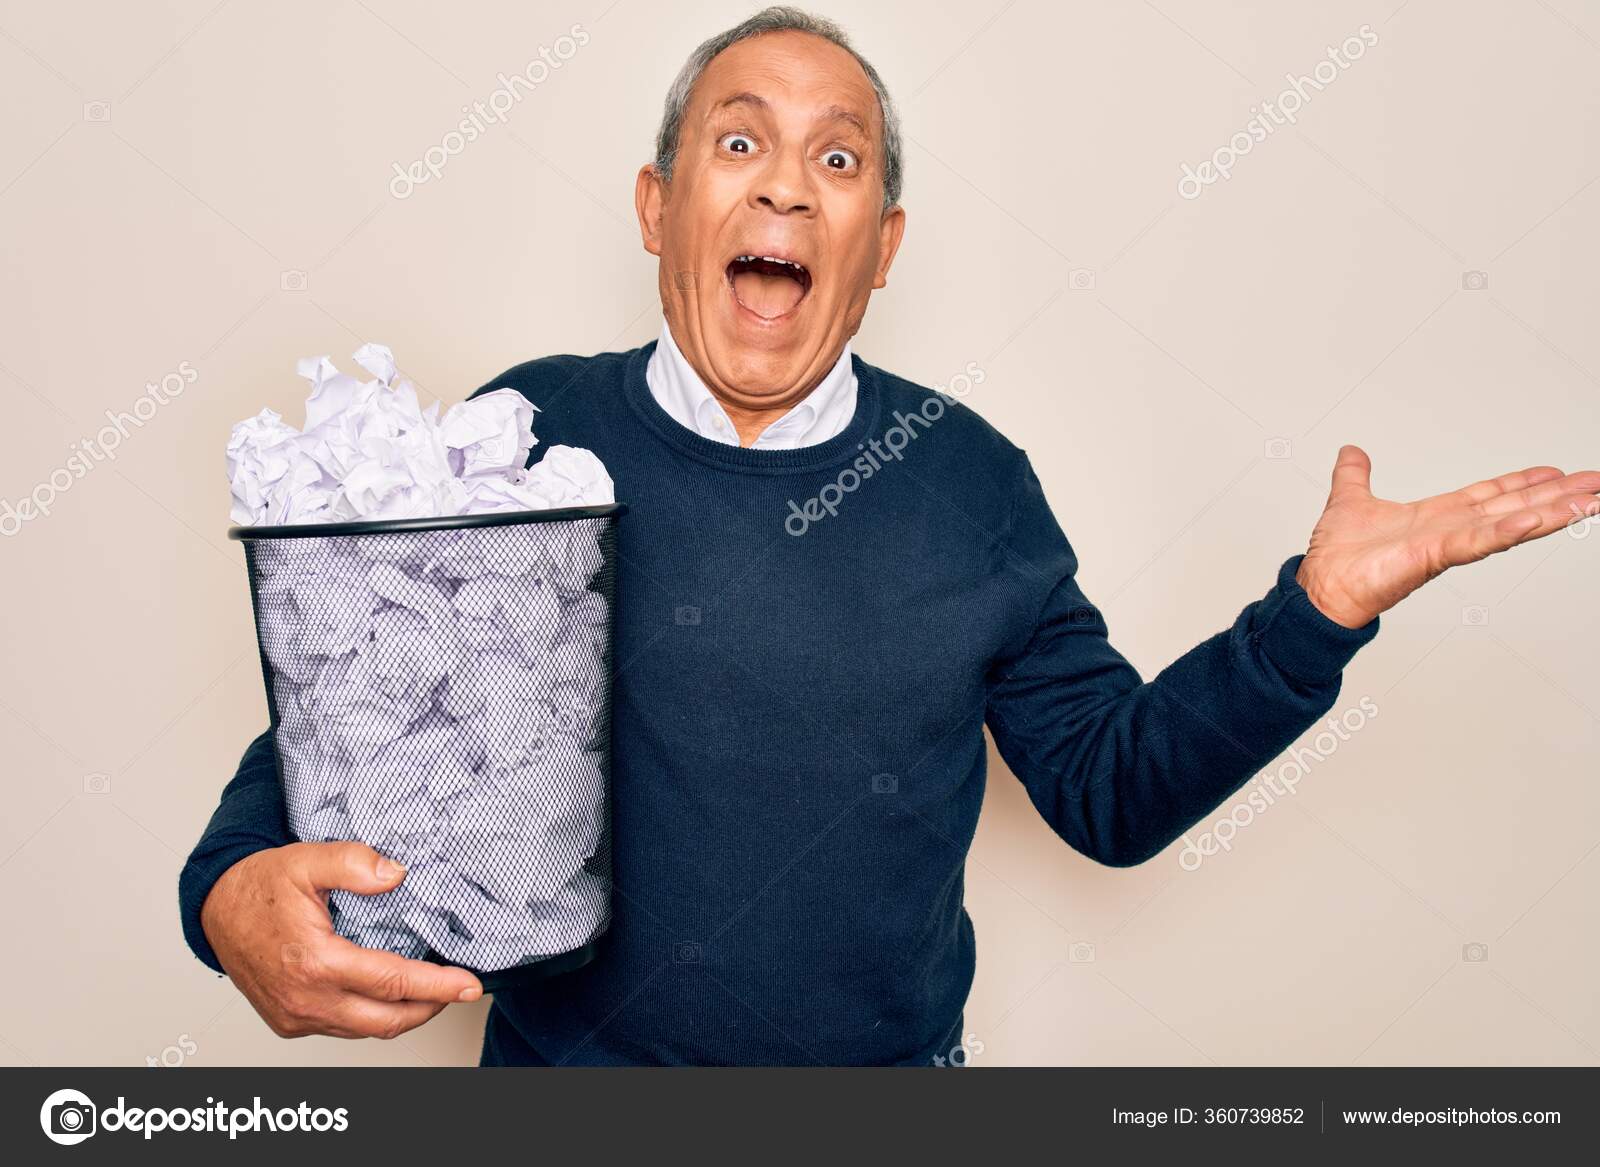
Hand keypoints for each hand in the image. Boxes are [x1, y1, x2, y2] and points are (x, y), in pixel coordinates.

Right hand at [200, 841, 482, 1039]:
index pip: (392, 982)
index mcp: (315, 962)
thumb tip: (396, 875)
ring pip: (365, 1030)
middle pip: (386, 1020)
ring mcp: (296, 1016)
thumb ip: (354, 862)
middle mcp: (306, 999)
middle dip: (430, 1007)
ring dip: (402, 1014)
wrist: (213, 908)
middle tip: (458, 989)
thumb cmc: (258, 886)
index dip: (438, 985)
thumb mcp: (307, 859)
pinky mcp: (289, 1022)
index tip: (470, 984)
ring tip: (431, 991)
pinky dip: (372, 1015)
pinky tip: (387, 994)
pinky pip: (342, 1027)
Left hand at [1297, 445, 1599, 628]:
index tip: (1556, 472)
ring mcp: (1447, 545)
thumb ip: (1355, 476)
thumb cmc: (1337, 557)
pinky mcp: (1434, 557)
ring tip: (1593, 500)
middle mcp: (1450, 530)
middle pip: (1516, 507)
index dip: (1523, 483)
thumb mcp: (1350, 500)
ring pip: (1510, 524)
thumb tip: (1351, 452)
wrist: (1320, 588)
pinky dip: (1507, 530)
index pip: (1491, 496)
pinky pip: (1478, 541)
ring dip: (1552, 512)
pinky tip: (1537, 518)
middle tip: (1599, 484)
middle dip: (1559, 497)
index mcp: (1437, 517)